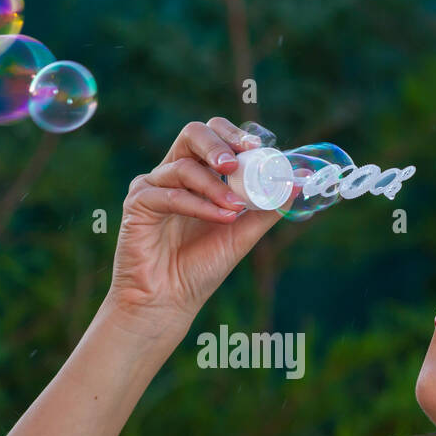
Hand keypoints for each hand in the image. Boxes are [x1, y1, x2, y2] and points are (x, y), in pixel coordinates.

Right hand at [105, 117, 283, 334]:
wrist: (169, 301)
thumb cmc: (201, 267)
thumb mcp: (243, 234)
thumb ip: (267, 207)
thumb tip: (298, 181)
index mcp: (199, 175)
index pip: (215, 136)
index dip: (234, 135)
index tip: (257, 147)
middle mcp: (174, 174)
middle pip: (193, 134)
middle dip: (218, 145)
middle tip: (235, 165)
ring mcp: (153, 186)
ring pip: (184, 167)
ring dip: (214, 187)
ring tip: (234, 210)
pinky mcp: (137, 203)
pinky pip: (169, 193)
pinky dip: (197, 205)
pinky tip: (218, 218)